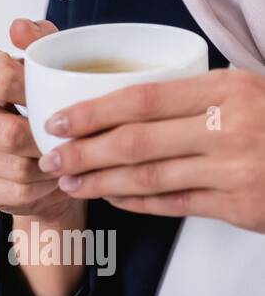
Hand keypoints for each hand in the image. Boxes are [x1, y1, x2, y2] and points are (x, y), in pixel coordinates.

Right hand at [0, 18, 81, 219]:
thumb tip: (19, 28)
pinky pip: (10, 193)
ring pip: (14, 167)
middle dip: (48, 142)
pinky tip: (48, 179)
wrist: (25, 145)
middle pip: (10, 134)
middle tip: (71, 143)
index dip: (38, 94)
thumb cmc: (39, 99)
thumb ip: (40, 40)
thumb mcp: (48, 63)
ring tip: (64, 161)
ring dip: (48, 169)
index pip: (2, 79)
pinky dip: (38, 190)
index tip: (61, 102)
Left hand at [40, 69, 264, 229]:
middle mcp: (229, 128)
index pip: (142, 100)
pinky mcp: (238, 206)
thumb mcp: (245, 92)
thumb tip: (123, 102)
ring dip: (99, 182)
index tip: (58, 121)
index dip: (93, 113)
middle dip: (82, 153)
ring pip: (146, 177)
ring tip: (69, 182)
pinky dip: (134, 201)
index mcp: (228, 89)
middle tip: (49, 158)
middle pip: (134, 142)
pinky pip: (171, 204)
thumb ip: (194, 97)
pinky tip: (110, 196)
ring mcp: (233, 169)